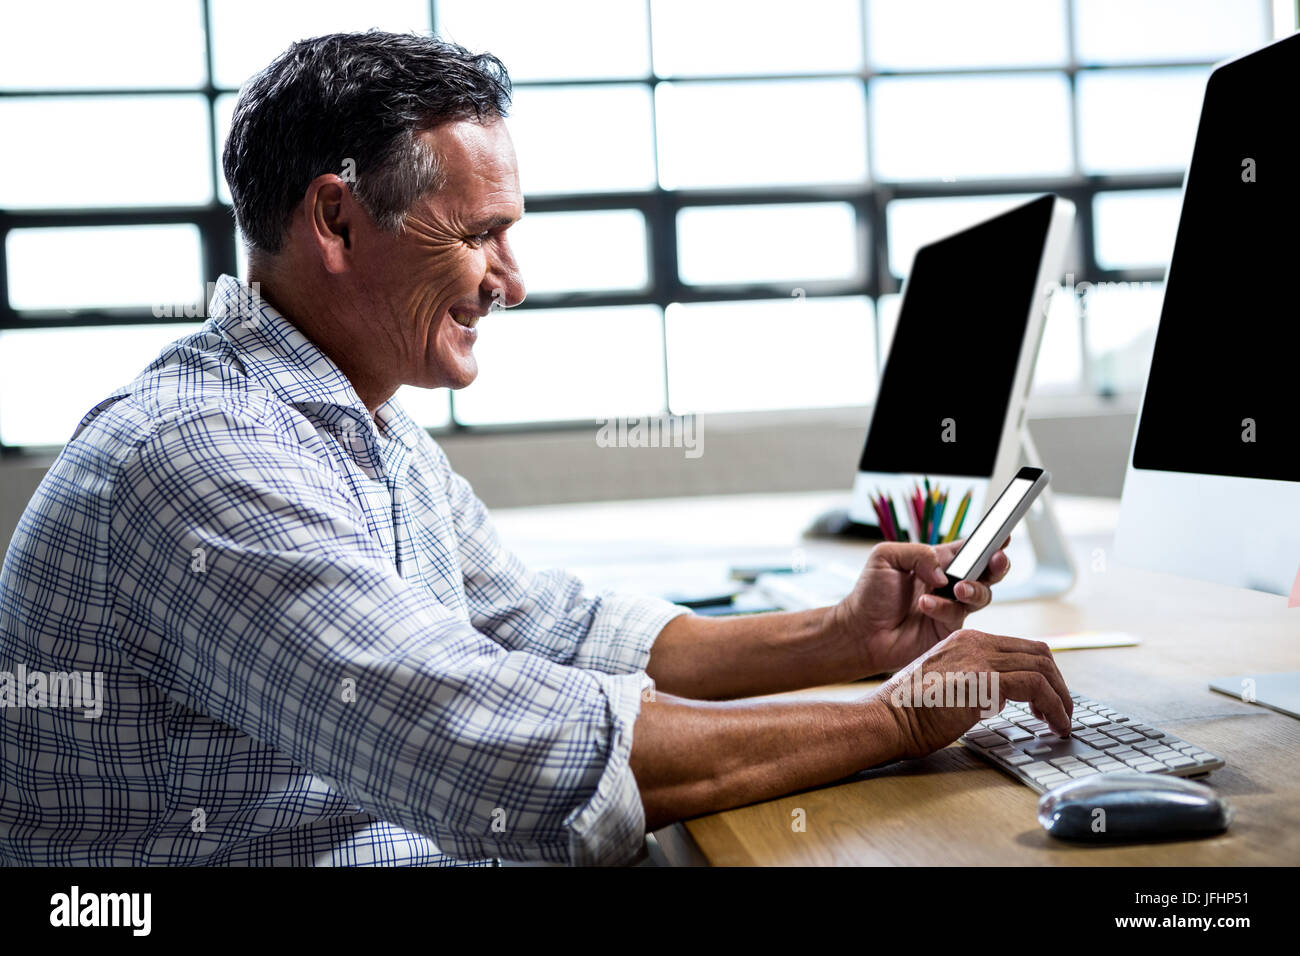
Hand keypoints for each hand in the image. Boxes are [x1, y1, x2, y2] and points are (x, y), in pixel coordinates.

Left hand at [832, 537, 1010, 675]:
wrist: (860, 631)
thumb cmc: (870, 593)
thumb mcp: (886, 557)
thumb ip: (917, 553)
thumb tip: (943, 572)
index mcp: (937, 562)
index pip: (968, 549)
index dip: (988, 542)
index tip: (1003, 534)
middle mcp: (949, 584)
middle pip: (986, 573)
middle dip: (998, 565)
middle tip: (998, 559)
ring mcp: (951, 607)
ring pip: (981, 596)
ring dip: (973, 588)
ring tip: (957, 587)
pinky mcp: (948, 630)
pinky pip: (956, 615)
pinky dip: (943, 608)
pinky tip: (925, 604)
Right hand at [875, 628, 1072, 759]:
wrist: (888, 718)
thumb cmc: (907, 712)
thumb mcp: (944, 683)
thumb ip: (973, 680)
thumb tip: (1000, 696)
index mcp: (964, 641)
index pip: (1019, 647)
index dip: (1042, 672)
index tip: (1047, 700)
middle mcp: (975, 642)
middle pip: (1039, 652)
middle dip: (1058, 683)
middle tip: (1061, 711)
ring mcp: (981, 658)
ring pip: (1044, 666)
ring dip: (1061, 697)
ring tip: (1061, 721)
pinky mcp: (987, 680)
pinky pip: (1038, 687)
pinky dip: (1055, 707)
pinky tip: (1055, 725)